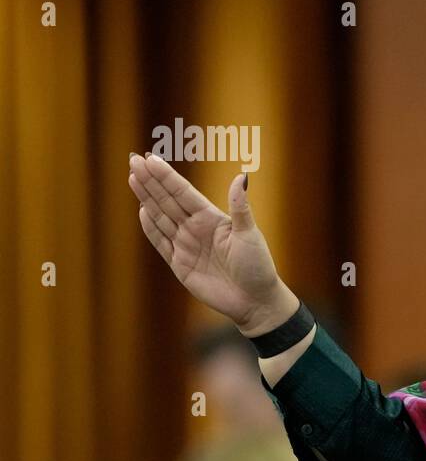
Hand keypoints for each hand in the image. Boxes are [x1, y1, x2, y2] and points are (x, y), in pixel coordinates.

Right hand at [127, 153, 296, 333]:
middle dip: (151, 181)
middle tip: (133, 160)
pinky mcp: (180, 264)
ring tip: (133, 178)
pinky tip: (141, 210)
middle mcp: (197, 228)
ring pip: (161, 217)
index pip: (184, 193)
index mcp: (212, 218)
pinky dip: (150, 228)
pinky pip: (161, 242)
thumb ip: (240, 206)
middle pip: (168, 201)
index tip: (150, 159)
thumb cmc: (257, 266)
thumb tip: (241, 176)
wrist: (254, 301)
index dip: (166, 177)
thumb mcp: (249, 234)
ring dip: (147, 198)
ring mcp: (187, 245)